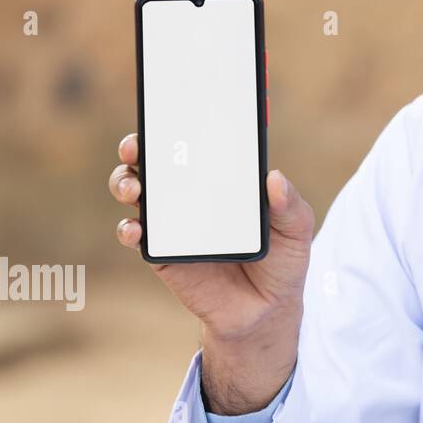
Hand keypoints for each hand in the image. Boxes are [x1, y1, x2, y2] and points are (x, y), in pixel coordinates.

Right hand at [109, 133, 313, 412]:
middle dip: (137, 147)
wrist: (266, 309)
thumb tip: (275, 178)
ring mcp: (173, 222)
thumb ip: (290, 205)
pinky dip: (129, 228)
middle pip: (155, 162)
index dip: (178, 125)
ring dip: (126, 182)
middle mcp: (192, 195)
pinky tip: (136, 227)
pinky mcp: (162, 253)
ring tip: (134, 187)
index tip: (168, 113)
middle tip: (135, 147)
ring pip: (137, 192)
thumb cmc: (283, 260)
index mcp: (224, 180)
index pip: (196, 144)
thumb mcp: (296, 229)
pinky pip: (136, 235)